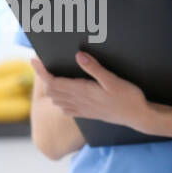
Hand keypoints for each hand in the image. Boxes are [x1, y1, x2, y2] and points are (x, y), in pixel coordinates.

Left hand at [30, 52, 149, 132]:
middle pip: (52, 91)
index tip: (34, 60)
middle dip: (44, 78)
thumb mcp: (113, 80)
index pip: (54, 82)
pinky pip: (66, 109)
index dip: (41, 71)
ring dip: (50, 89)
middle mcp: (79, 101)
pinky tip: (63, 95)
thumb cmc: (128, 97)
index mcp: (82, 91)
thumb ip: (95, 68)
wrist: (137, 117)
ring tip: (50, 76)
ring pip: (57, 100)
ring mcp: (82, 109)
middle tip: (42, 63)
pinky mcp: (87, 113)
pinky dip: (59, 100)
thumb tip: (78, 55)